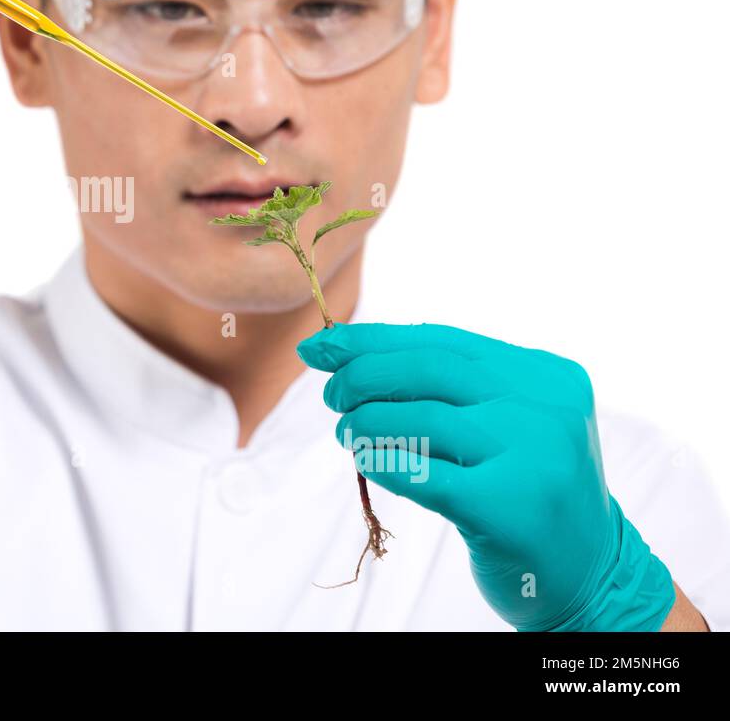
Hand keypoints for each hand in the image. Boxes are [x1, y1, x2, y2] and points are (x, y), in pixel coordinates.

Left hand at [297, 322, 675, 630]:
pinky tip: (365, 461)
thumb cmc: (526, 490)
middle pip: (430, 369)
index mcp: (544, 375)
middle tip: (331, 394)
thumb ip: (446, 388)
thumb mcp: (507, 423)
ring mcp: (534, 456)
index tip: (322, 344)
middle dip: (363, 376)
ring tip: (347, 433)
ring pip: (422, 418)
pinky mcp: (509, 508)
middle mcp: (546, 406)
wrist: (592, 574)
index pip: (443, 340)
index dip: (375, 339)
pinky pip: (423, 475)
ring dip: (366, 423)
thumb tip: (342, 352)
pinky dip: (383, 463)